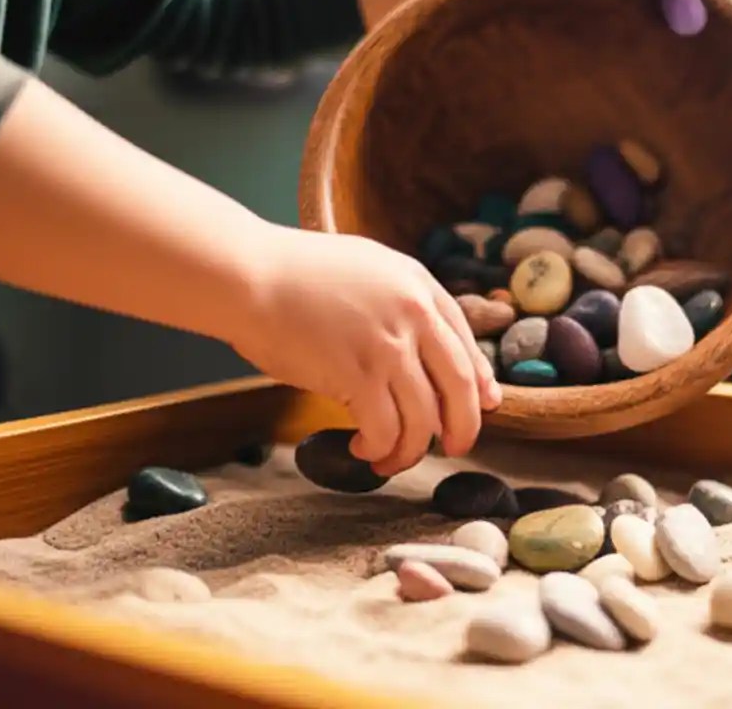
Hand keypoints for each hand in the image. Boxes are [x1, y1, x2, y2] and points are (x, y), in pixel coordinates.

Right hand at [233, 228, 501, 474]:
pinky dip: (379, 448)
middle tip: (456, 449)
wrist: (248, 275)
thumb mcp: (365, 270)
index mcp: (418, 284)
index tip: (483, 406)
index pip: (465, 342)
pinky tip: (362, 449)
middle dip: (464, 427)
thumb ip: (398, 302)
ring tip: (389, 460)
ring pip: (424, 418)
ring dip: (410, 450)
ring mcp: (389, 345)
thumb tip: (418, 352)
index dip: (479, 382)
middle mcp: (414, 313)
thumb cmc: (292, 276)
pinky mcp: (359, 374)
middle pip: (461, 386)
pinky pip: (385, 429)